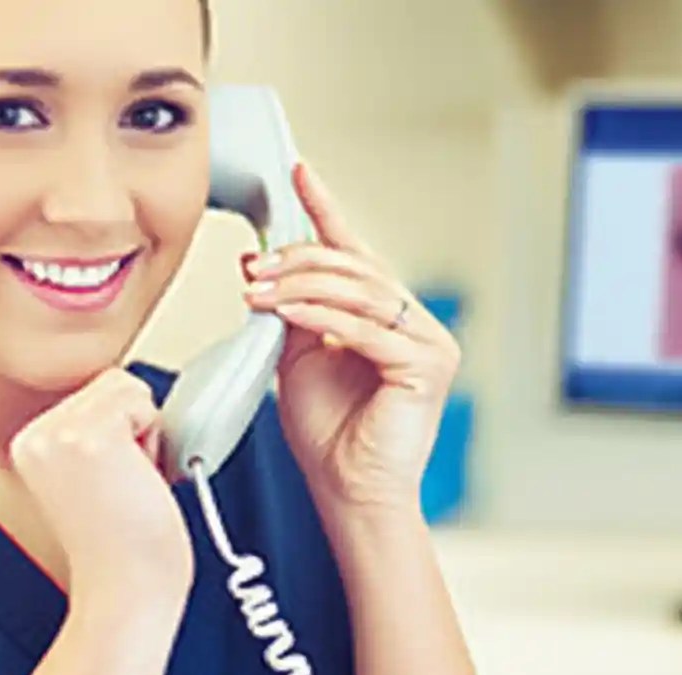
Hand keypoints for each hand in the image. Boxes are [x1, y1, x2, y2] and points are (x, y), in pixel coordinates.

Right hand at [9, 368, 192, 599]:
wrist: (127, 594)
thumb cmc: (127, 547)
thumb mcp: (96, 477)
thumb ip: (99, 434)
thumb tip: (134, 395)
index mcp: (31, 444)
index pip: (98, 395)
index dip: (124, 437)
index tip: (114, 486)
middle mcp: (35, 435)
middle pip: (113, 385)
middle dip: (135, 432)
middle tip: (125, 488)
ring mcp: (58, 433)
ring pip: (128, 387)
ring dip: (147, 435)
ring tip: (131, 485)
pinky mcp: (88, 437)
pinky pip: (143, 400)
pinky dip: (155, 437)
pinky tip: (138, 480)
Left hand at [242, 164, 460, 518]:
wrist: (348, 494)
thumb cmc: (328, 436)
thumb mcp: (297, 358)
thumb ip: (290, 312)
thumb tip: (260, 265)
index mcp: (386, 318)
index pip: (354, 253)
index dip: (326, 211)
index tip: (300, 174)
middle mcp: (415, 324)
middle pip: (354, 267)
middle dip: (296, 261)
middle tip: (253, 271)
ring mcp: (428, 343)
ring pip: (359, 290)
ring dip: (300, 286)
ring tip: (258, 293)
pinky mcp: (427, 365)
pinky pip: (366, 327)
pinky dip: (322, 317)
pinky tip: (289, 315)